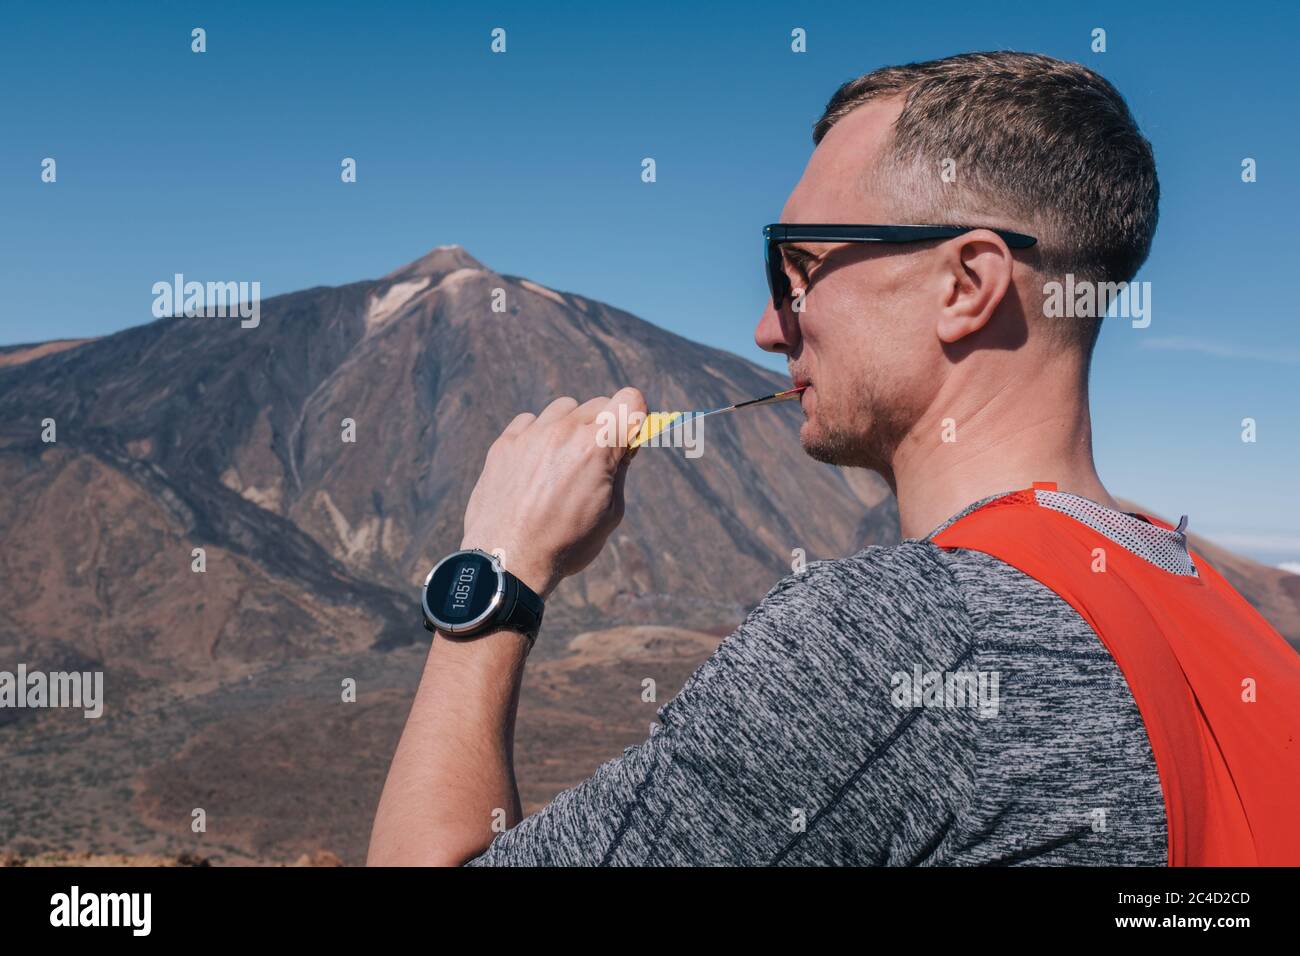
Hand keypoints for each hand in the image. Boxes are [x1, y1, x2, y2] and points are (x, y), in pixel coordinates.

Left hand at [459, 387, 646, 599]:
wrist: (507, 561)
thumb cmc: (565, 544)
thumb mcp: (610, 513)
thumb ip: (620, 470)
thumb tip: (625, 443)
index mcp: (597, 448)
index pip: (631, 400)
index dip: (636, 418)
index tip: (629, 438)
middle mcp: (564, 431)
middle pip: (599, 404)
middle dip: (605, 427)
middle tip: (596, 461)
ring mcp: (531, 434)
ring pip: (564, 408)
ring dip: (570, 427)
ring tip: (562, 463)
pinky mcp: (505, 442)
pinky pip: (530, 421)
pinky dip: (538, 435)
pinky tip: (536, 466)